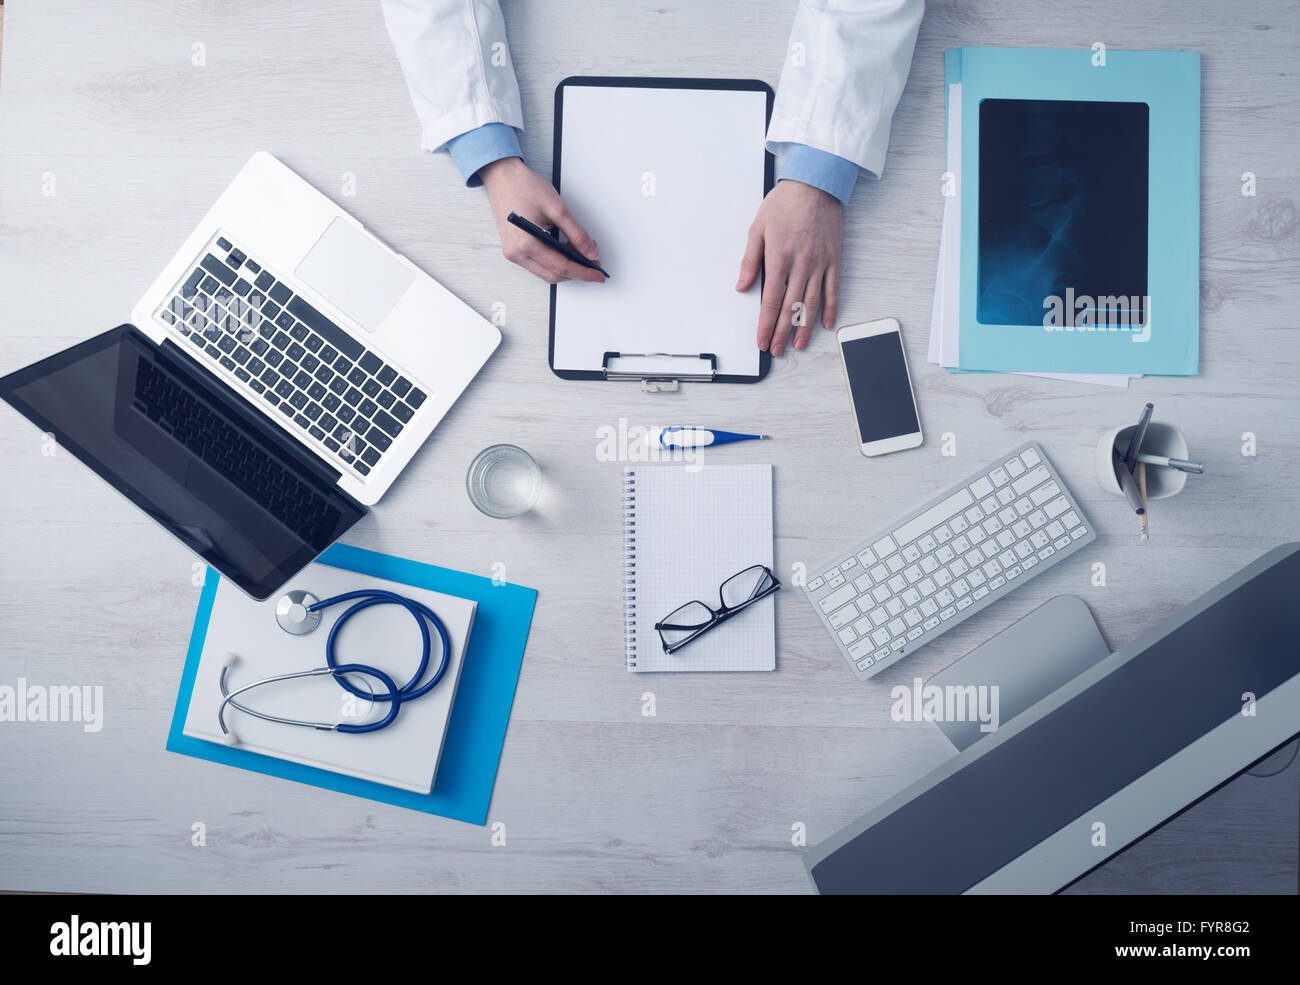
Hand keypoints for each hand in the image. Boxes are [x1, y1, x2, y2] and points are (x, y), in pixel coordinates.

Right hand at [479, 156, 605, 283]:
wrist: (502, 176)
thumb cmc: (524, 186)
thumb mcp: (557, 208)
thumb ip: (576, 233)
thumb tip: (590, 252)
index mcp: (525, 243)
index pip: (561, 267)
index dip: (583, 272)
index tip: (598, 274)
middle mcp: (516, 253)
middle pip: (553, 275)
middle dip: (576, 271)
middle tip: (593, 262)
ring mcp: (513, 253)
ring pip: (546, 272)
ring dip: (565, 267)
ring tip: (580, 253)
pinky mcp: (514, 250)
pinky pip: (538, 264)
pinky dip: (554, 261)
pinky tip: (565, 250)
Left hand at [736, 179, 842, 355]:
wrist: (816, 184)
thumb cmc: (785, 203)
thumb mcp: (758, 228)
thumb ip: (750, 260)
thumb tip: (742, 286)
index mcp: (779, 258)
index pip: (770, 301)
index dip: (765, 324)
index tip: (761, 340)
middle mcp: (801, 265)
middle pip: (790, 309)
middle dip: (781, 333)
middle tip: (776, 350)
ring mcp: (819, 264)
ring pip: (811, 304)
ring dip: (804, 328)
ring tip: (799, 345)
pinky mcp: (833, 260)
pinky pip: (833, 289)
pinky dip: (830, 308)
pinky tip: (826, 323)